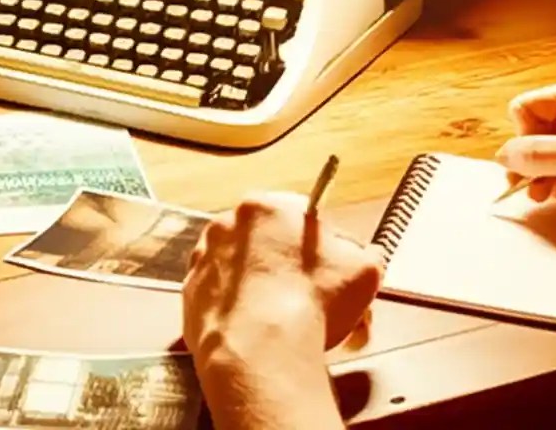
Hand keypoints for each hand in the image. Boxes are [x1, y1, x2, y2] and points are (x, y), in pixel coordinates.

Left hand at [183, 191, 381, 367]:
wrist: (261, 350)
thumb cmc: (310, 303)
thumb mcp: (364, 269)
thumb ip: (365, 253)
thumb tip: (365, 255)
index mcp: (265, 206)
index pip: (297, 213)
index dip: (317, 241)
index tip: (326, 263)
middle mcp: (226, 226)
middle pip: (265, 240)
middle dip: (287, 264)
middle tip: (309, 295)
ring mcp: (203, 260)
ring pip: (240, 268)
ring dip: (260, 286)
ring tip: (285, 318)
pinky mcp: (190, 295)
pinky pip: (220, 297)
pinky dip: (237, 309)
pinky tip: (258, 328)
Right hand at [494, 80, 555, 235]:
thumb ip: (541, 155)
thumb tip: (501, 155)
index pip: (526, 108)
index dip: (523, 135)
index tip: (534, 159)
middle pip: (530, 136)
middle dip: (530, 162)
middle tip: (532, 186)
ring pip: (542, 160)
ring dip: (544, 179)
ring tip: (553, 194)